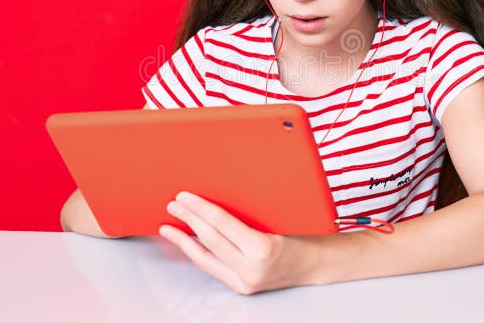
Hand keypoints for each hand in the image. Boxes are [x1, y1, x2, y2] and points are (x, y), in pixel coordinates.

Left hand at [158, 191, 308, 294]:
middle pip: (210, 239)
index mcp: (262, 248)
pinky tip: (188, 243)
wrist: (315, 264)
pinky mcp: (240, 287)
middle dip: (188, 220)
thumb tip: (216, 195)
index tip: (185, 197)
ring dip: (184, 240)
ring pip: (205, 258)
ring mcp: (244, 281)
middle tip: (174, 205)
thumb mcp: (278, 217)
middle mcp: (251, 268)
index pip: (222, 224)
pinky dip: (198, 253)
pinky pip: (213, 267)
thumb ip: (247, 211)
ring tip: (169, 226)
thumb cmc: (302, 235)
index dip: (200, 208)